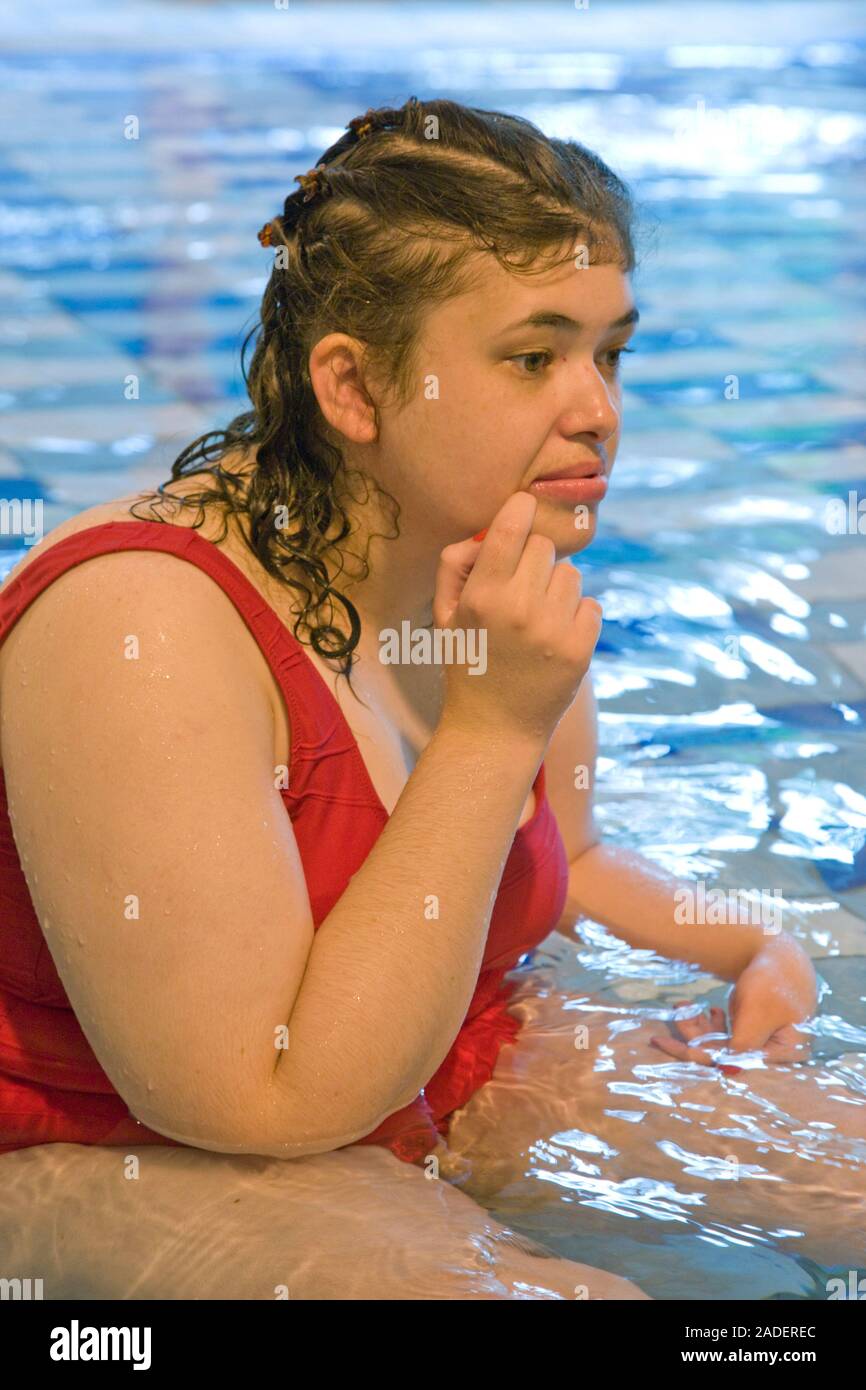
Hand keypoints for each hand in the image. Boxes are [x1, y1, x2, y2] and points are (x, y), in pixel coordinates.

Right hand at [434, 491, 602, 746]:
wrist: (494, 729)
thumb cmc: (468, 665)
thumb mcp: (446, 616)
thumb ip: (455, 566)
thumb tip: (488, 530)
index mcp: (481, 595)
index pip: (511, 527)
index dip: (521, 510)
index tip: (526, 506)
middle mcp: (518, 608)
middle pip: (544, 547)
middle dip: (534, 562)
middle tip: (522, 592)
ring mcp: (552, 629)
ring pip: (571, 575)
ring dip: (558, 590)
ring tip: (538, 621)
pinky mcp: (580, 649)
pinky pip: (592, 605)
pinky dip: (579, 617)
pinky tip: (557, 639)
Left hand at [650, 937, 816, 1069]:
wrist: (781, 952)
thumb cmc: (773, 979)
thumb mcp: (758, 1011)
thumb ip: (744, 1043)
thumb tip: (728, 1071)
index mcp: (783, 1053)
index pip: (730, 1061)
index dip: (693, 1053)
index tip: (660, 1040)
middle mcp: (774, 1053)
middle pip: (724, 1053)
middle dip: (694, 1034)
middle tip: (678, 1009)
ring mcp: (763, 1041)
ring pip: (721, 1043)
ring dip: (699, 1027)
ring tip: (684, 1005)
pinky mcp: (754, 1031)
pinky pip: (726, 1035)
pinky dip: (712, 1023)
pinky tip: (710, 1010)